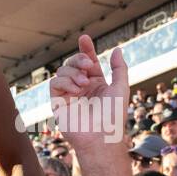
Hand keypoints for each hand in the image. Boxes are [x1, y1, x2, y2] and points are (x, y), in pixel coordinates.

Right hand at [49, 35, 129, 156]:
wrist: (100, 137)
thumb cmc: (113, 116)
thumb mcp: (121, 88)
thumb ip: (119, 68)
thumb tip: (117, 50)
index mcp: (96, 83)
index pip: (88, 62)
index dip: (86, 49)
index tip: (85, 38)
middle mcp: (82, 88)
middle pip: (74, 62)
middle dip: (80, 58)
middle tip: (87, 64)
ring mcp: (69, 95)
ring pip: (63, 70)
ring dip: (74, 72)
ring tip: (84, 84)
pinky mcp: (58, 103)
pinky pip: (54, 83)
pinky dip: (65, 82)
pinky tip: (76, 90)